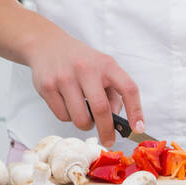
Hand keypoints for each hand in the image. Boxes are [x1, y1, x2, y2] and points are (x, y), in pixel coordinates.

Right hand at [25, 25, 143, 148]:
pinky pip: (63, 116)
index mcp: (106, 64)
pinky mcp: (47, 87)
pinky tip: (68, 104)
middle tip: (108, 140)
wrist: (47, 44)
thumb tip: (116, 120)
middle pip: (101, 110)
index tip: (138, 128)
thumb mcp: (102, 68)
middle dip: (106, 131)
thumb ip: (113, 92)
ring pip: (80, 118)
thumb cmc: (81, 60)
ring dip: (86, 125)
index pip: (128, 88)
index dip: (136, 111)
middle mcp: (86, 69)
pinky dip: (69, 117)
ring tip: (85, 115)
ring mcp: (65, 78)